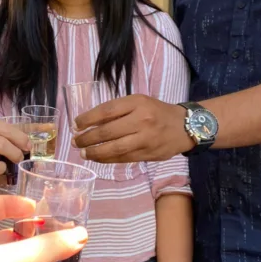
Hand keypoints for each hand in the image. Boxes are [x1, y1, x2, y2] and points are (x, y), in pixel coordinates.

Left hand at [74, 95, 190, 162]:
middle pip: (108, 131)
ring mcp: (145, 139)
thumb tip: (89, 122)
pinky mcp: (148, 154)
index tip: (76, 124)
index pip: (106, 111)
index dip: (88, 119)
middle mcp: (141, 120)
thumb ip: (118, 110)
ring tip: (83, 153)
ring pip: (114, 148)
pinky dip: (108, 159)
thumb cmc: (157, 112)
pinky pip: (123, 158)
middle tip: (75, 142)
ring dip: (95, 152)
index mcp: (137, 103)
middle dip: (87, 138)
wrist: (185, 127)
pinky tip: (98, 158)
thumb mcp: (139, 102)